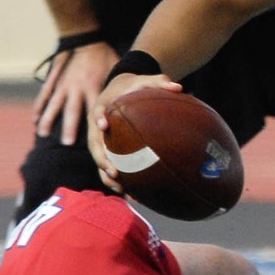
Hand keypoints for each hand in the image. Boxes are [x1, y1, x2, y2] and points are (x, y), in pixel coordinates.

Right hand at [33, 41, 117, 144]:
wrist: (85, 38)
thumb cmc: (104, 55)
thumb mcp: (116, 69)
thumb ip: (119, 85)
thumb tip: (136, 97)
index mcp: (93, 86)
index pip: (94, 109)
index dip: (94, 123)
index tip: (94, 138)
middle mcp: (76, 87)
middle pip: (72, 111)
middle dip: (69, 127)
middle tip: (66, 143)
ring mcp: (64, 84)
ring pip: (54, 104)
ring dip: (48, 119)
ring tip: (42, 134)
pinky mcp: (55, 79)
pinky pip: (46, 94)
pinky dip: (40, 106)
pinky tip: (35, 118)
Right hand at [87, 72, 180, 189]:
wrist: (120, 91)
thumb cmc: (134, 86)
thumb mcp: (145, 80)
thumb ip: (160, 82)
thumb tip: (179, 87)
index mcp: (103, 107)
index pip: (97, 113)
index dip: (99, 119)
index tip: (104, 125)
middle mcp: (97, 127)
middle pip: (95, 145)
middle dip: (102, 159)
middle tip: (114, 171)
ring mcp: (100, 140)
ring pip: (100, 160)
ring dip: (107, 176)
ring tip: (121, 189)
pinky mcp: (106, 149)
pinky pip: (109, 166)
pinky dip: (117, 180)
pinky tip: (131, 193)